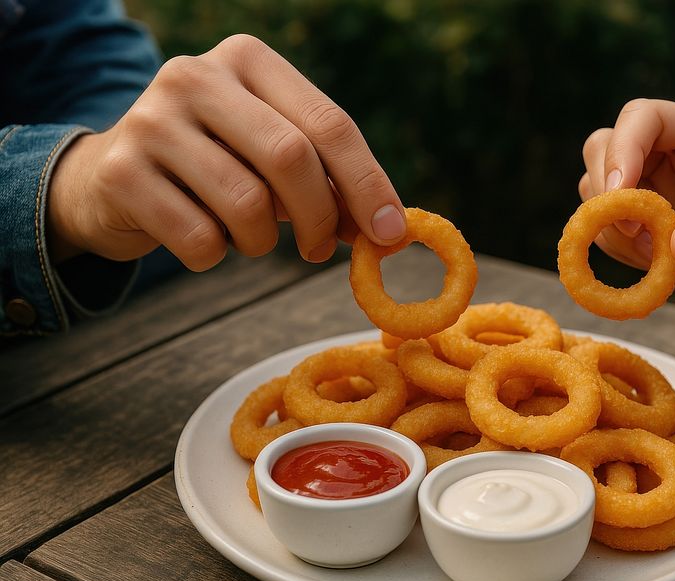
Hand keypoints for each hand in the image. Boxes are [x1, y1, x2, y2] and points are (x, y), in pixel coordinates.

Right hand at [47, 34, 404, 269]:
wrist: (112, 179)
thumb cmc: (216, 168)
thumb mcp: (274, 161)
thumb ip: (329, 183)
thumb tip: (387, 232)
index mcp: (248, 60)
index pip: (329, 123)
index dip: (368, 184)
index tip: (391, 234)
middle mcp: (195, 75)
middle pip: (291, 157)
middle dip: (319, 217)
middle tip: (317, 250)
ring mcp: (151, 120)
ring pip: (246, 203)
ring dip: (260, 242)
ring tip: (245, 236)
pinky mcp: (121, 172)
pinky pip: (199, 238)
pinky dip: (213, 255)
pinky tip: (200, 238)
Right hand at [578, 98, 674, 320]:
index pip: (645, 117)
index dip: (623, 148)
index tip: (619, 193)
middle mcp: (668, 153)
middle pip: (604, 145)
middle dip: (605, 188)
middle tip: (630, 231)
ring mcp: (647, 187)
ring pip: (594, 187)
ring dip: (608, 223)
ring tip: (652, 254)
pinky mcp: (635, 222)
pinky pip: (600, 227)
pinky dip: (613, 247)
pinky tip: (651, 265)